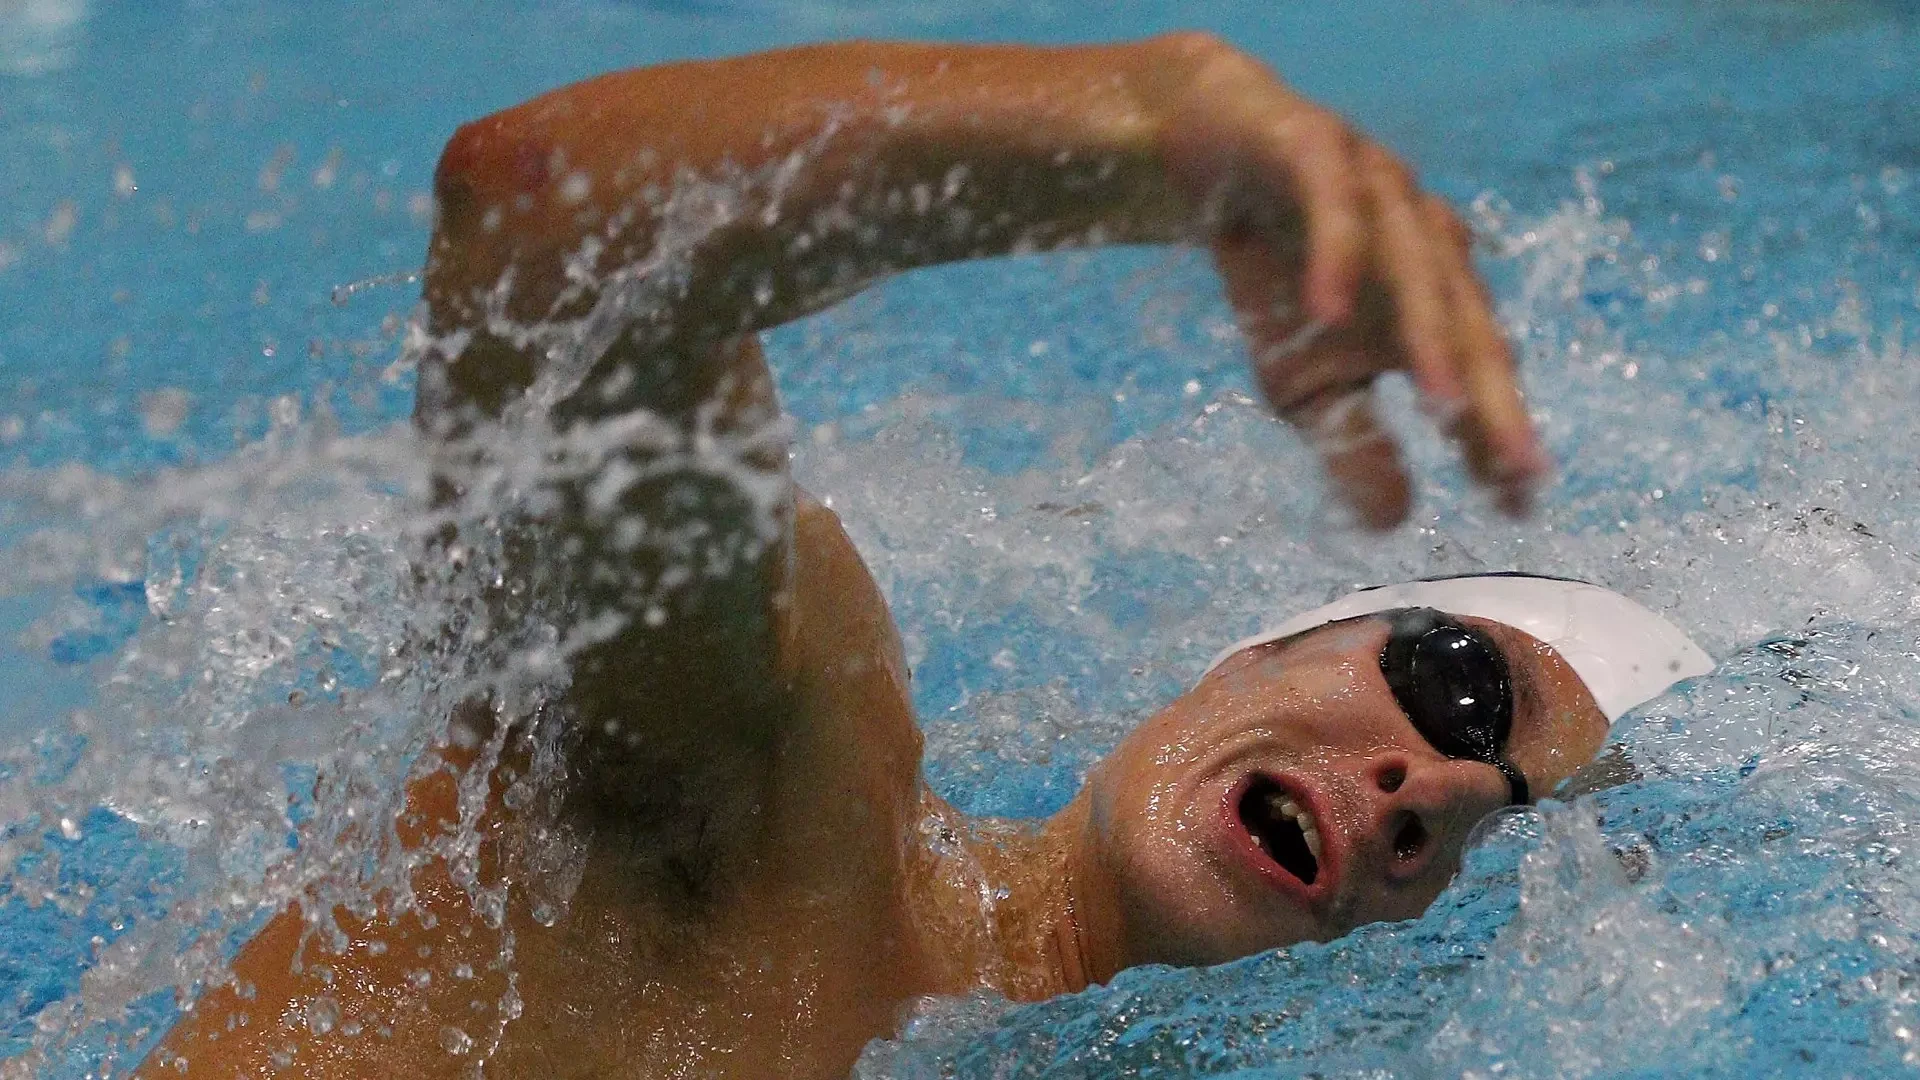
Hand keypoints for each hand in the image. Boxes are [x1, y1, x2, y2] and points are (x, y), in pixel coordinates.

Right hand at [1156, 38, 1546, 527]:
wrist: (1208, 149)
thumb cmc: (1275, 270)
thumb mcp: (1304, 381)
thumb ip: (1354, 441)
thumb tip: (1394, 524)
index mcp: (1434, 294)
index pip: (1479, 371)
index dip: (1499, 434)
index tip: (1520, 503)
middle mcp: (1425, 239)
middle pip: (1469, 323)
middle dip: (1495, 397)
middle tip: (1517, 466)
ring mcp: (1378, 188)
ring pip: (1416, 265)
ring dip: (1431, 337)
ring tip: (1442, 407)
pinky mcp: (1317, 147)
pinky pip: (1333, 208)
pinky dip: (1337, 256)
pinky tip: (1328, 311)